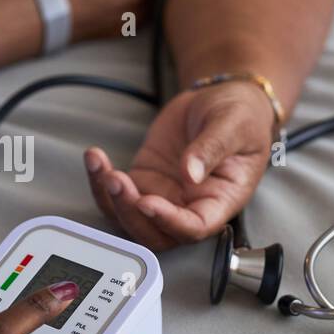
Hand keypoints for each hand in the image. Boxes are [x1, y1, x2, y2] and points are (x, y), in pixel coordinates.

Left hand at [84, 80, 276, 248]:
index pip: (194, 227)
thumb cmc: (239, 116)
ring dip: (109, 199)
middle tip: (117, 180)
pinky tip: (95, 158)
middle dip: (130, 214)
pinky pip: (116, 193)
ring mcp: (164, 196)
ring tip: (100, 165)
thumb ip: (213, 148)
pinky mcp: (143, 181)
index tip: (147, 202)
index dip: (169, 222)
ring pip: (129, 219)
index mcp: (220, 201)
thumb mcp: (233, 125)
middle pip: (155, 233)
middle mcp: (190, 206)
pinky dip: (99, 180)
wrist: (219, 101)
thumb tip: (191, 173)